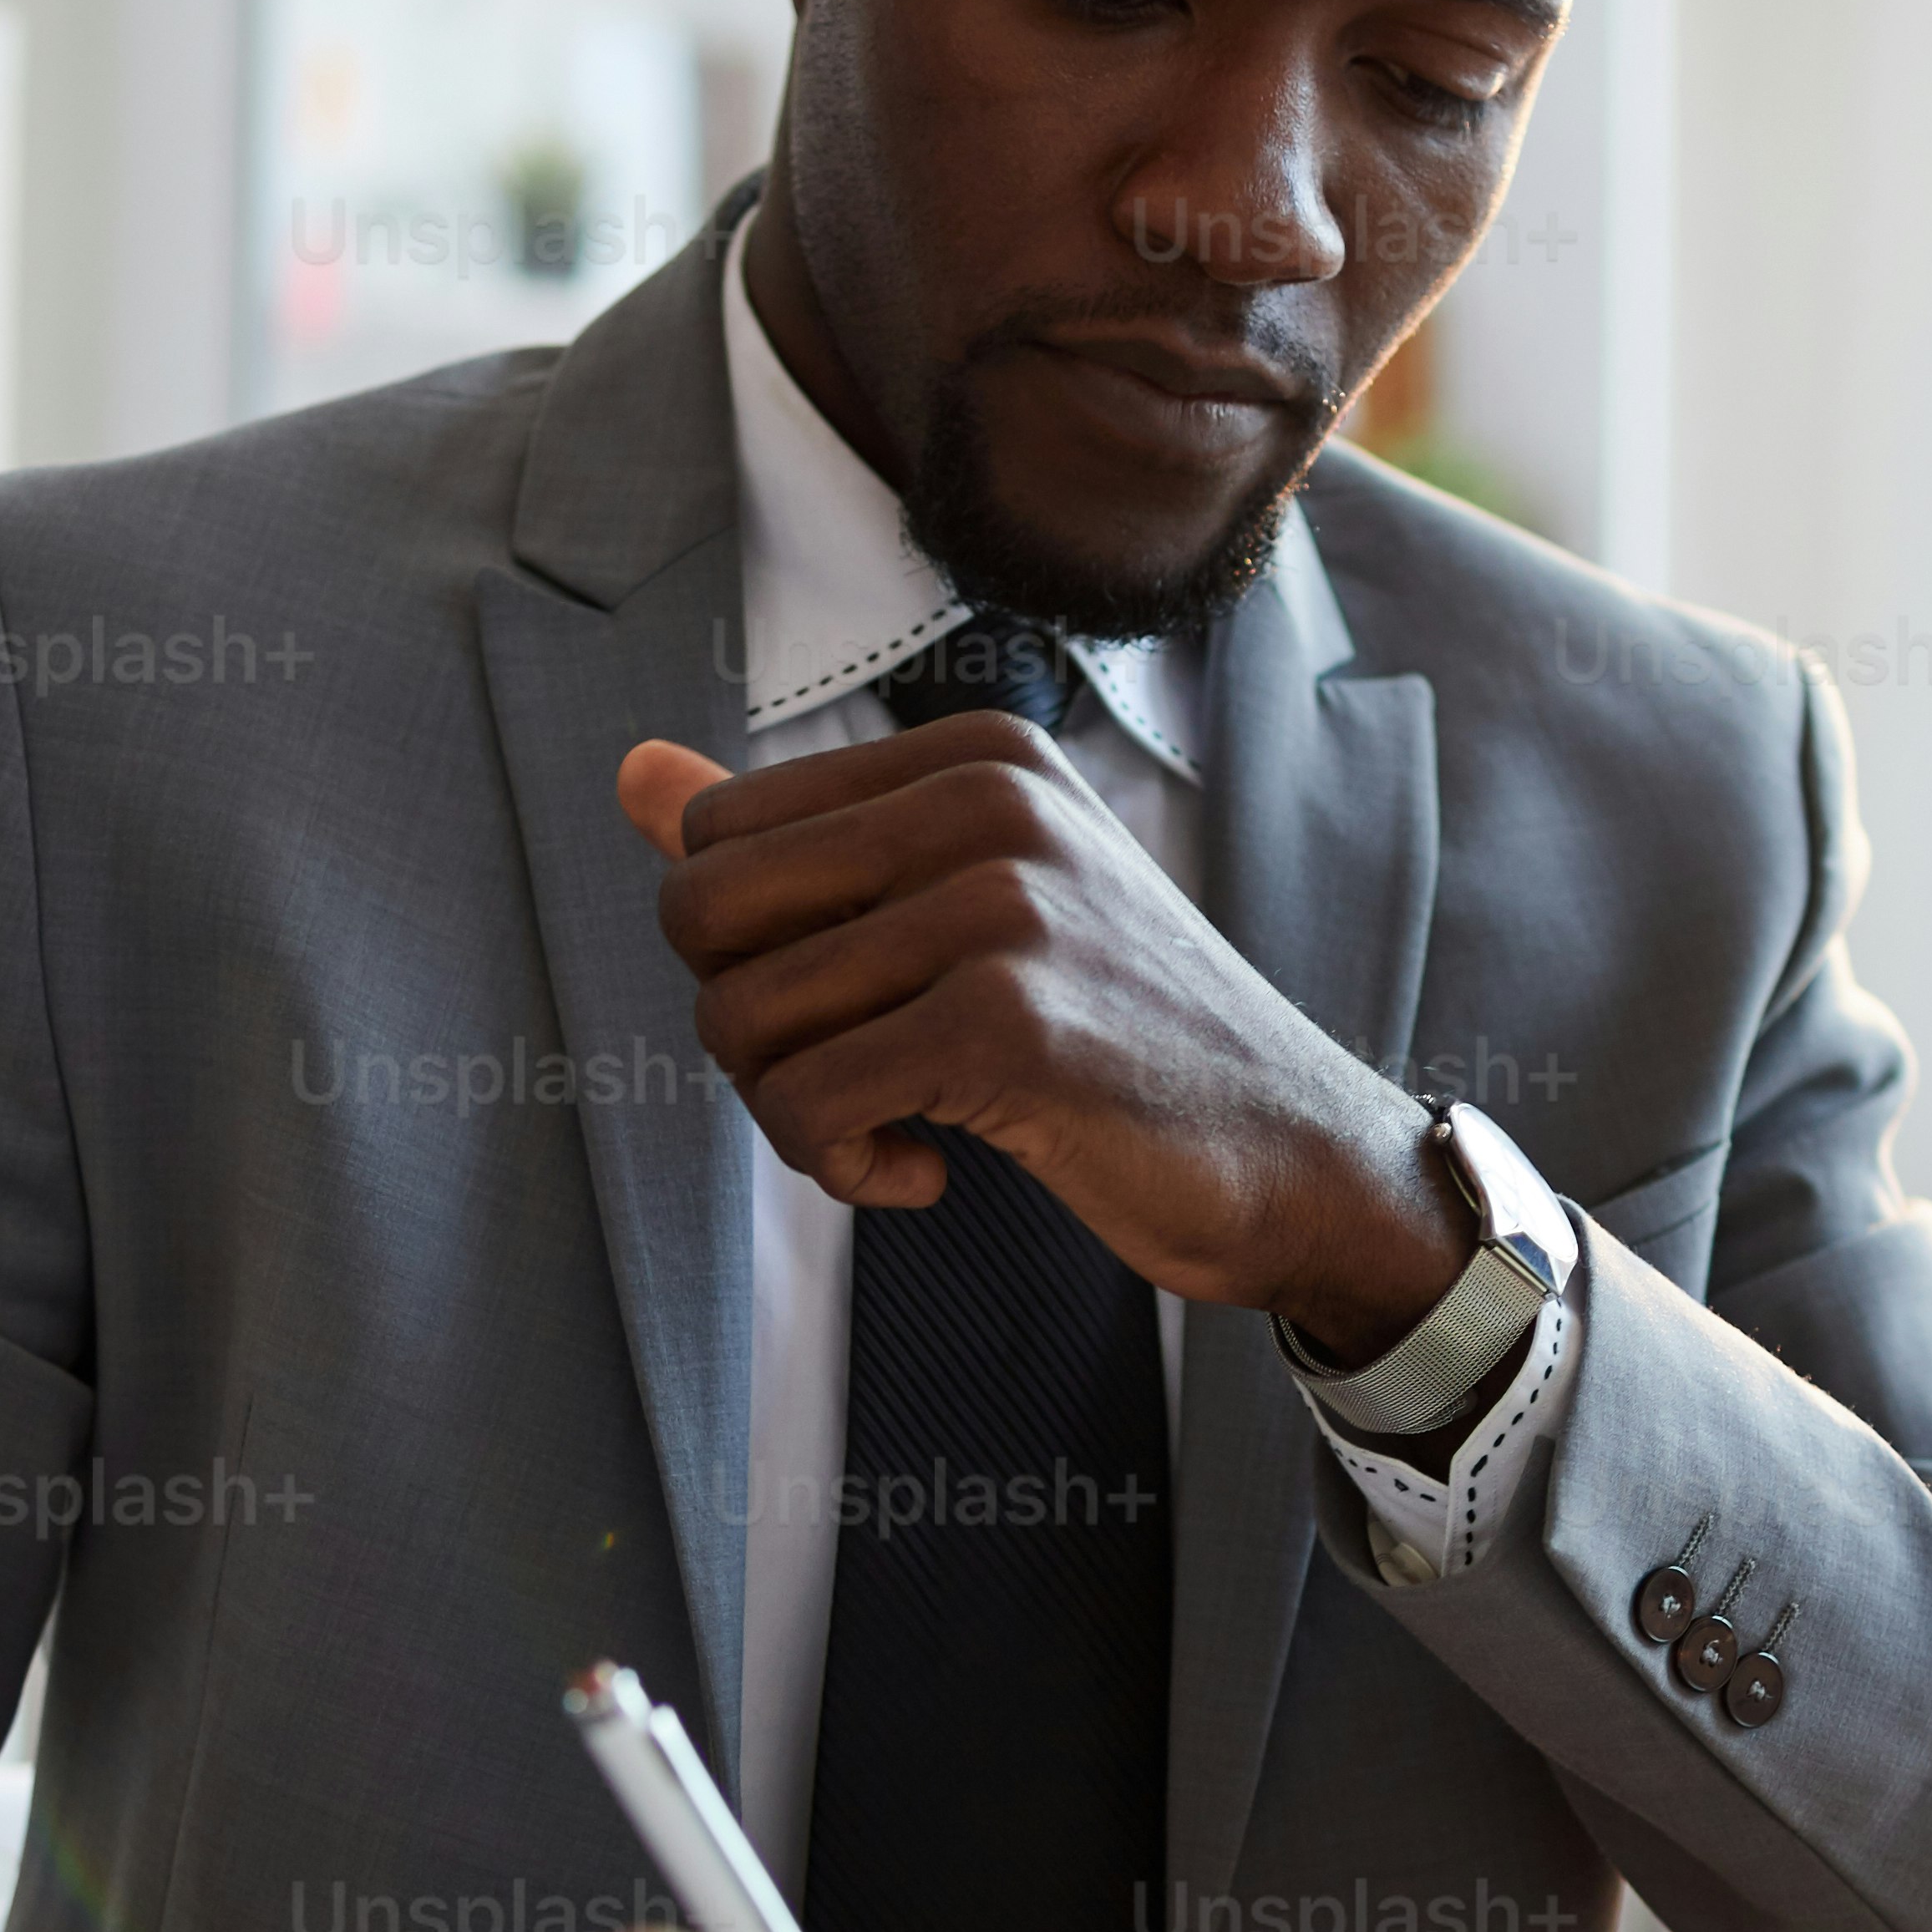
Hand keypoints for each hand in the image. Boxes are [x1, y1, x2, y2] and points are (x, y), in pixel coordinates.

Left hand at [619, 720, 1468, 1365]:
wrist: (1298, 1157)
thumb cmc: (1124, 1041)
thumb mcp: (971, 905)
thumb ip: (801, 840)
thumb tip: (633, 771)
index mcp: (969, 755)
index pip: (715, 838)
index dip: (750, 954)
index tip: (856, 1009)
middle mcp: (983, 803)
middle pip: (700, 916)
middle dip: (745, 1029)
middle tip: (849, 1080)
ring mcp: (1000, 907)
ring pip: (738, 1019)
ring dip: (791, 1115)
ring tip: (895, 1132)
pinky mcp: (1008, 1026)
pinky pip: (806, 1104)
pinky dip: (841, 1167)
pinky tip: (924, 1175)